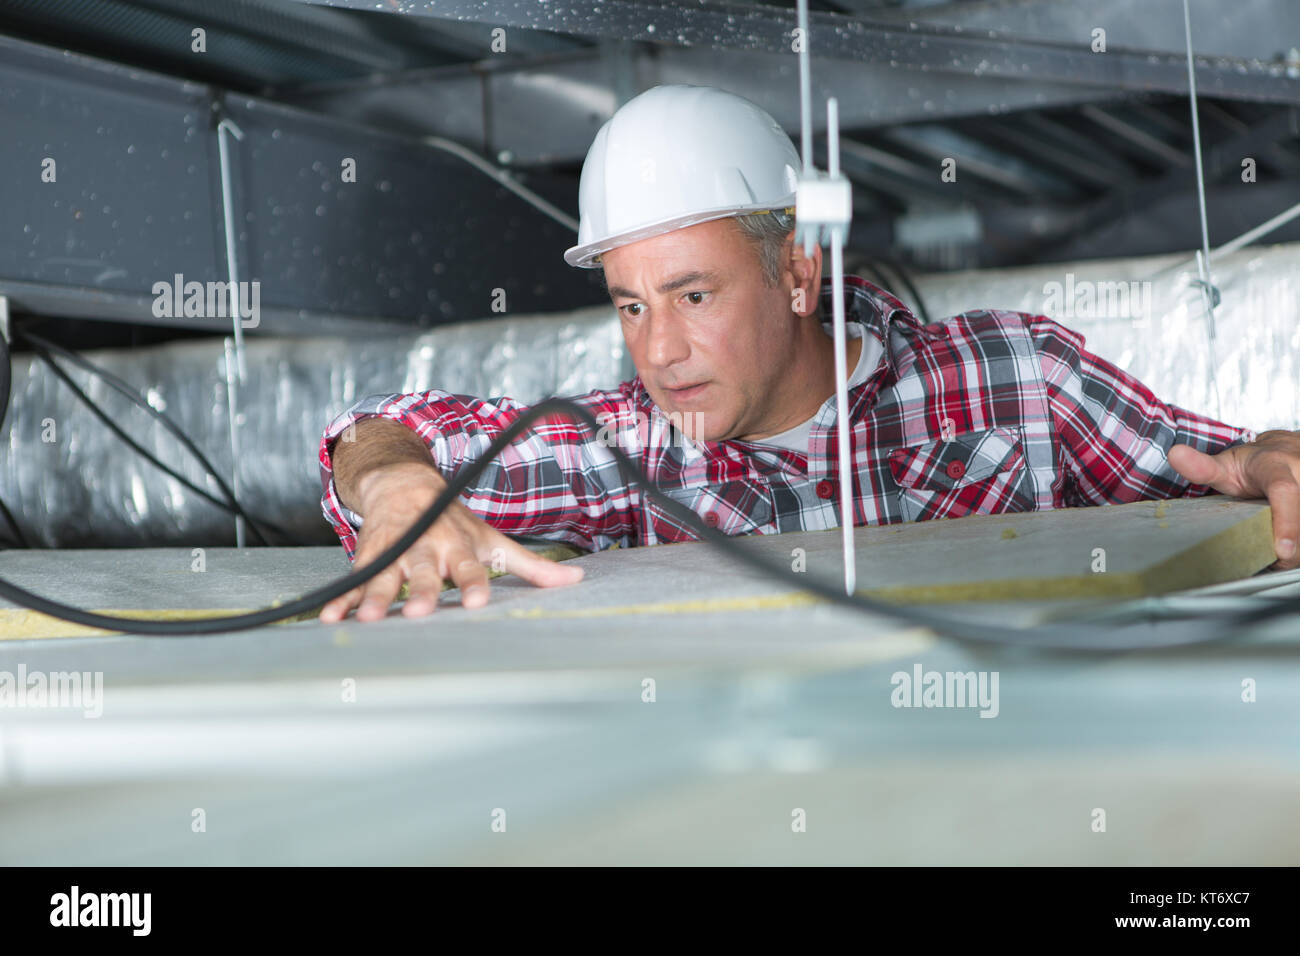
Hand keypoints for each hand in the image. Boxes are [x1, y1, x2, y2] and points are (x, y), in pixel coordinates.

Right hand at [318, 462, 583, 621]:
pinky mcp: (369, 556)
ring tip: (367, 619)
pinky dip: (341, 600)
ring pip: (384, 577)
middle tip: (419, 609)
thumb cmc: (456, 523)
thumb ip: (533, 567)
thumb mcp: (494, 541)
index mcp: (458, 546)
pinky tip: (330, 618)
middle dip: (420, 590)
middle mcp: (426, 548)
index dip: (473, 583)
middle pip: (423, 573)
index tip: (476, 601)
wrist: (406, 484)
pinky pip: (353, 581)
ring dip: (375, 597)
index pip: (469, 568)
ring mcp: (395, 552)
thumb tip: (578, 580)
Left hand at [1168, 430, 1299, 570]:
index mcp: (1278, 466)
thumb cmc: (1254, 465)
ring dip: (1296, 550)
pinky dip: (1299, 548)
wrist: (1286, 452)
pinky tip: (1287, 547)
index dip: (1286, 522)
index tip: (1283, 551)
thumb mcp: (1227, 464)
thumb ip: (1202, 466)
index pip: (1284, 491)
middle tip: (1270, 555)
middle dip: (1290, 546)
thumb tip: (1175, 455)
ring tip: (1277, 550)